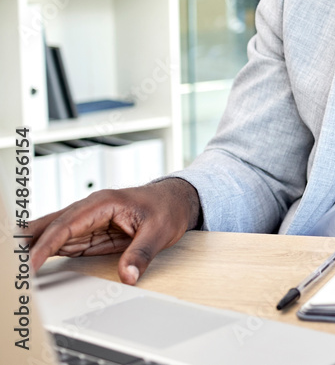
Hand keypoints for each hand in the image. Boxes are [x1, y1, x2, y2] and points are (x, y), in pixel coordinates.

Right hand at [28, 178, 201, 284]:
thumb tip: (128, 275)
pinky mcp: (90, 232)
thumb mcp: (160, 231)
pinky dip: (46, 250)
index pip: (67, 225)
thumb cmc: (167, 208)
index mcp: (103, 203)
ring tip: (16, 264)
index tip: (32, 263)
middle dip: (29, 242)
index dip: (46, 244)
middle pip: (52, 225)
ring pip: (53, 233)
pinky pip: (63, 241)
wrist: (177, 200)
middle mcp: (90, 209)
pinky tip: (31, 260)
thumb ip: (141, 253)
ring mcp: (88, 220)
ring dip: (34, 247)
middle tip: (12, 263)